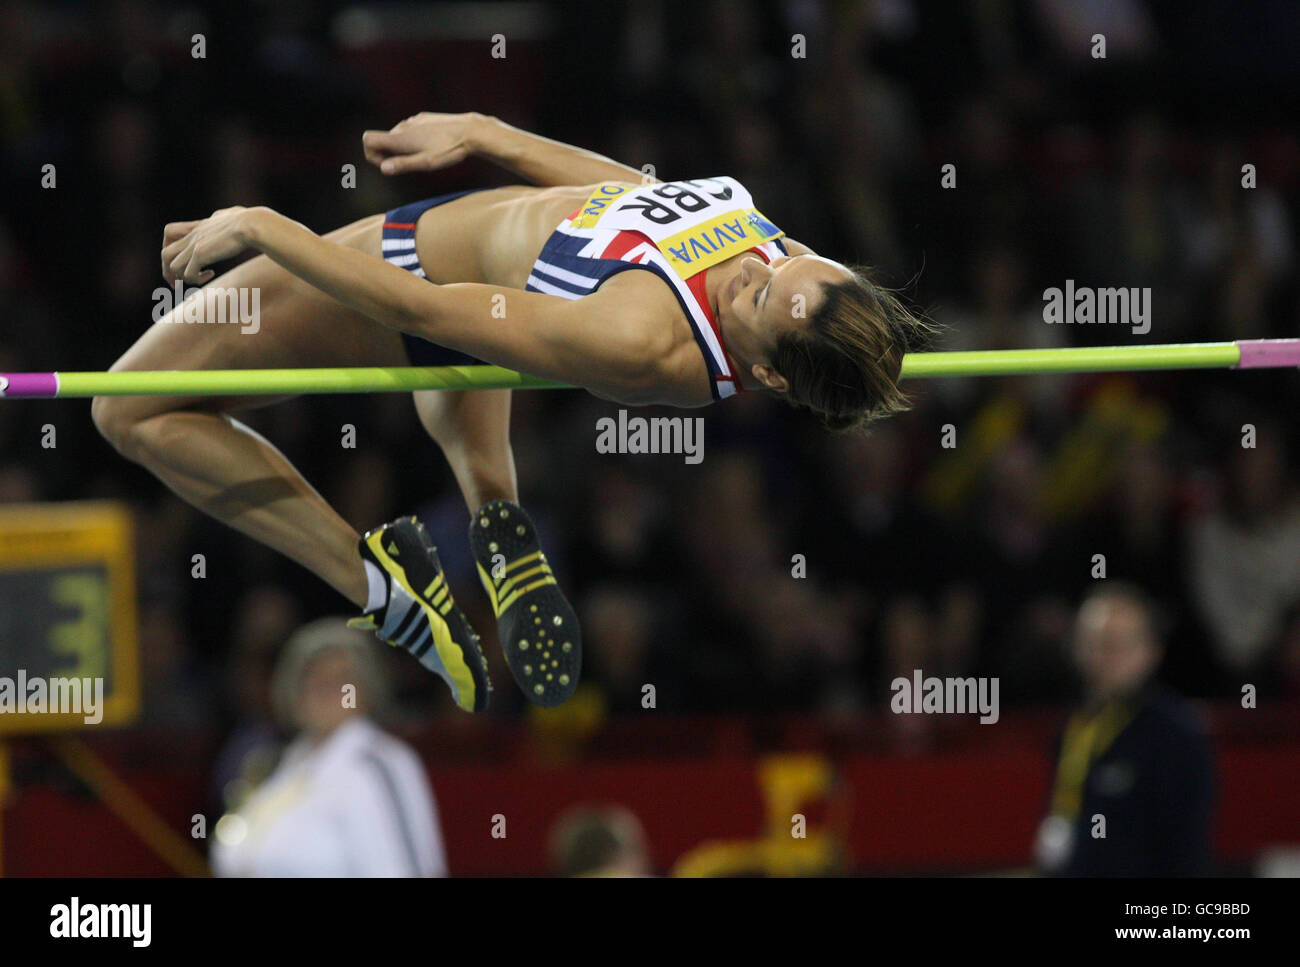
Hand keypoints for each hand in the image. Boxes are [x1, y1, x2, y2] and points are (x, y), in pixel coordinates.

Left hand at [161, 206, 261, 284]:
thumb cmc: (249, 220)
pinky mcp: (201, 254)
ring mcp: (195, 245)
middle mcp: (192, 236)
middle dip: (169, 272)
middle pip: (165, 254)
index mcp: (198, 226)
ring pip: (173, 266)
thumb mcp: (232, 214)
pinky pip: (188, 274)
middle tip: (179, 283)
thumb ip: (224, 217)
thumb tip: (226, 216)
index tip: (182, 259)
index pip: (169, 232)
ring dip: (184, 278)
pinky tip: (211, 274)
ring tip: (200, 279)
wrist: (251, 224)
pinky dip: (197, 279)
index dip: (170, 247)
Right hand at [362, 112, 484, 174]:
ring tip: (425, 156)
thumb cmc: (449, 150)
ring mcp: (413, 120)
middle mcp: (403, 126)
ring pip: (397, 135)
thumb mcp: (426, 163)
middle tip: (413, 164)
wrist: (470, 131)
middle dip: (390, 154)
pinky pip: (409, 130)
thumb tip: (383, 168)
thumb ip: (403, 165)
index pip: (368, 139)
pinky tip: (432, 145)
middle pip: (383, 140)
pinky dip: (413, 140)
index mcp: (400, 137)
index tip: (388, 164)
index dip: (371, 154)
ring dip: (402, 148)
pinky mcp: (423, 118)